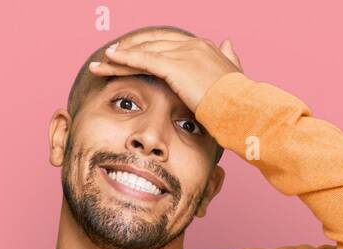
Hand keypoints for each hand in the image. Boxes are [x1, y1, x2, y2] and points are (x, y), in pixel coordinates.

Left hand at [89, 33, 242, 113]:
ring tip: (100, 64)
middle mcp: (191, 45)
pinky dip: (124, 60)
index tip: (129, 56)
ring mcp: (183, 53)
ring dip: (119, 58)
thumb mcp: (234, 75)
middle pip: (151, 44)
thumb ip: (228, 58)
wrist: (242, 110)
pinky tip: (109, 61)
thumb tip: (227, 44)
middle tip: (108, 59)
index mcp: (203, 47)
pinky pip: (143, 60)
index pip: (166, 44)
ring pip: (143, 51)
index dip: (146, 49)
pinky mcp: (175, 66)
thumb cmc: (238, 102)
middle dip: (127, 51)